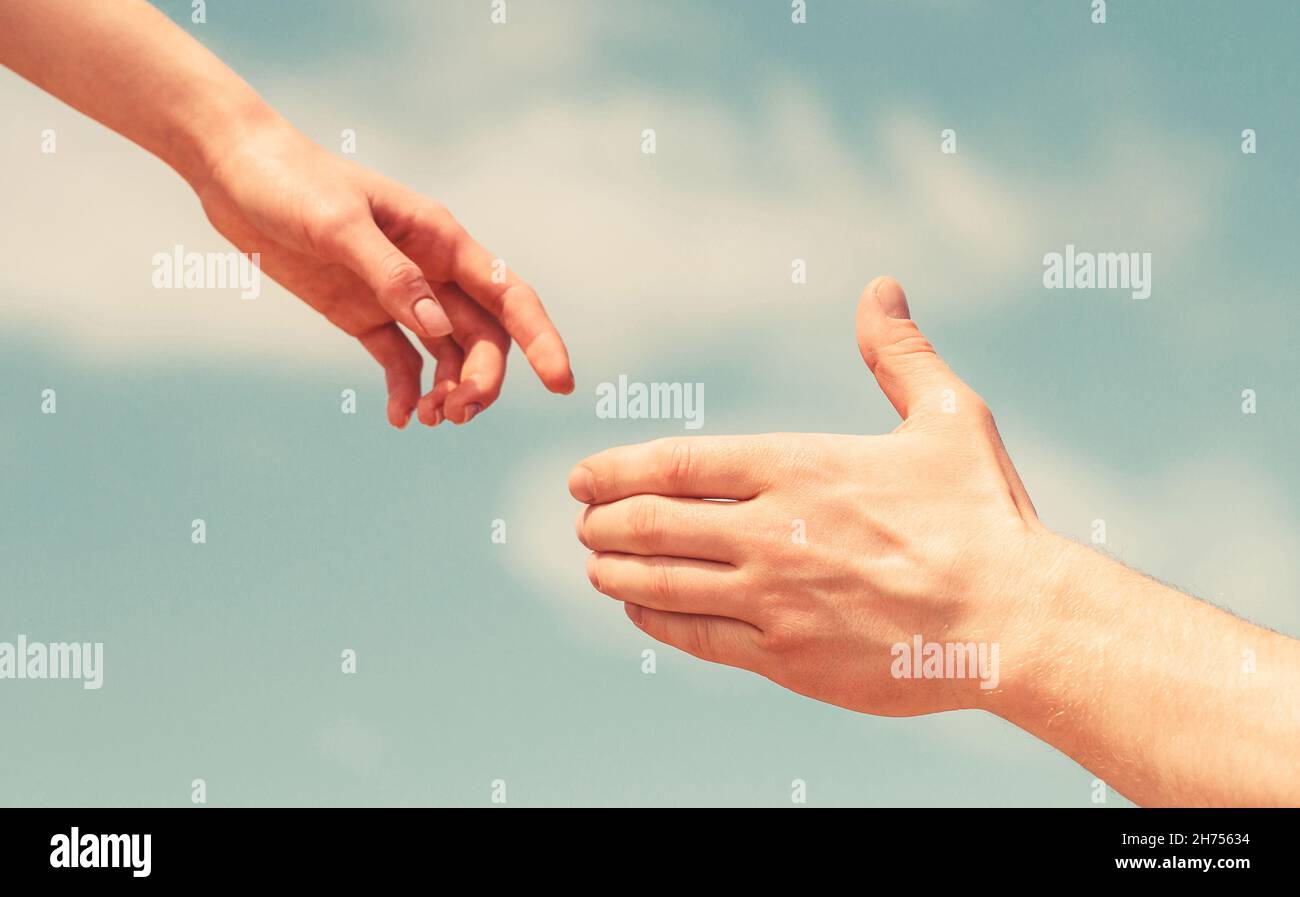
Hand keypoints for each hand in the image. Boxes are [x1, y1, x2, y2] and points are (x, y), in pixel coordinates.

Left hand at [193, 117, 573, 427]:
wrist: (236, 173)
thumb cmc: (291, 181)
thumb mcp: (337, 224)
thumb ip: (389, 274)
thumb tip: (436, 326)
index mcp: (442, 239)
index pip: (509, 296)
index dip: (541, 340)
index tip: (560, 384)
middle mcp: (432, 270)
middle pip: (483, 337)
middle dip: (482, 380)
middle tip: (454, 414)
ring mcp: (400, 294)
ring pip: (449, 354)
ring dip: (450, 390)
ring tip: (428, 419)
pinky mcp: (364, 314)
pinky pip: (401, 362)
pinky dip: (406, 392)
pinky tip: (398, 417)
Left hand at [569, 277, 1055, 716]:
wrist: (1017, 621)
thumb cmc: (985, 517)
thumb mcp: (948, 418)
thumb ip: (898, 355)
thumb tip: (880, 288)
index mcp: (800, 468)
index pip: (679, 465)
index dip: (617, 471)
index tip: (583, 477)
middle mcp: (773, 531)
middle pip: (653, 524)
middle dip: (604, 521)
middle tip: (582, 520)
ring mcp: (776, 598)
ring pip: (662, 584)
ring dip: (616, 572)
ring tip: (596, 563)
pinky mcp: (787, 657)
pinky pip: (697, 638)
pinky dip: (657, 621)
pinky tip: (638, 613)